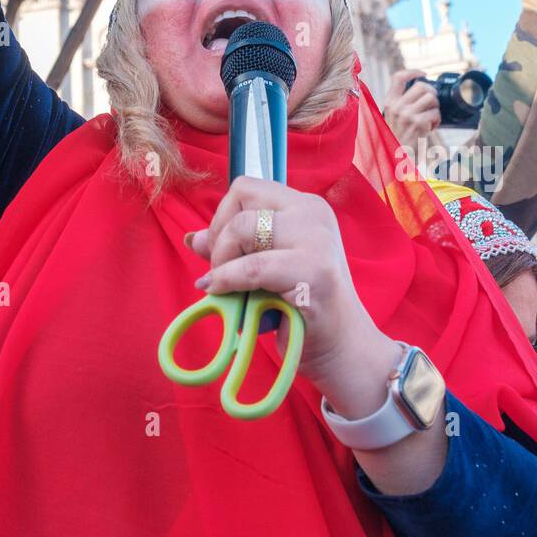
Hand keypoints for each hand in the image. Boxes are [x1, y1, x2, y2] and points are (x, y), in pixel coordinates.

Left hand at [186, 177, 385, 388]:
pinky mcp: (313, 272)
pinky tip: (220, 292)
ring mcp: (316, 241)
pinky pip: (252, 268)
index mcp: (305, 206)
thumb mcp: (266, 267)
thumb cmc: (301, 307)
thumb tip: (193, 238)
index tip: (222, 252)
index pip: (245, 188)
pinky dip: (227, 280)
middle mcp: (313, 215)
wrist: (343, 347)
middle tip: (220, 272)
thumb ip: (234, 248)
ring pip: (242, 229)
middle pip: (241, 205)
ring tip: (224, 286)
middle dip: (219, 240)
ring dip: (222, 262)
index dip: (222, 218)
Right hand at [381, 68, 440, 149]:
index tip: (423, 74)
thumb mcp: (392, 116)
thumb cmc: (397, 137)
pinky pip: (435, 113)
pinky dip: (437, 120)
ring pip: (431, 98)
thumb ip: (401, 103)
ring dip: (436, 108)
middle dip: (432, 93)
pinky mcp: (418, 123)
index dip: (413, 72)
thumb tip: (422, 89)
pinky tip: (431, 127)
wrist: (394, 157)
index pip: (398, 77)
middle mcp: (397, 106)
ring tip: (431, 118)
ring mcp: (407, 114)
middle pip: (421, 85)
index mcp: (389, 101)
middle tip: (432, 104)